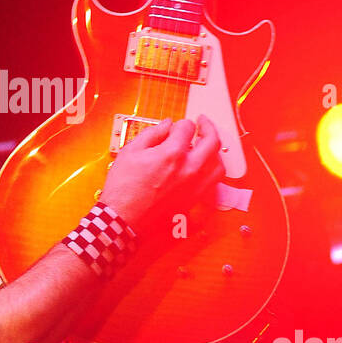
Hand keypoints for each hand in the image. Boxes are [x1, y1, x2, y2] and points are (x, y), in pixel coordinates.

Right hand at [100, 115, 224, 236]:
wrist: (124, 219)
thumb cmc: (123, 189)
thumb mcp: (130, 152)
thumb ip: (152, 134)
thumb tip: (166, 125)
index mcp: (172, 154)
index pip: (187, 128)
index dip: (180, 124)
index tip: (176, 126)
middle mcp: (189, 170)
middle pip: (212, 142)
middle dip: (208, 128)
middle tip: (202, 123)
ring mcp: (194, 187)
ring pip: (218, 164)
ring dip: (215, 151)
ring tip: (206, 145)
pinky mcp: (194, 200)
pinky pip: (214, 183)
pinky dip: (212, 171)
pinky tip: (204, 167)